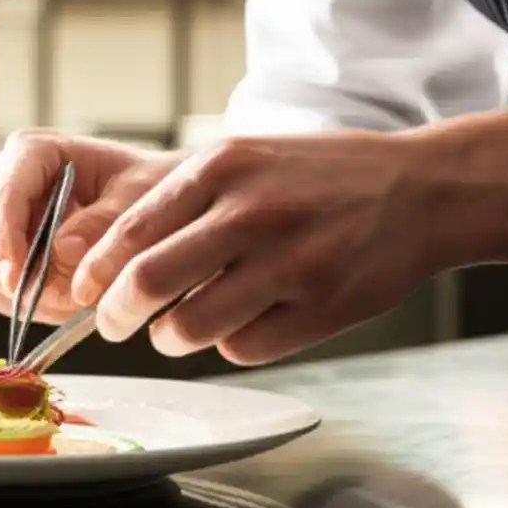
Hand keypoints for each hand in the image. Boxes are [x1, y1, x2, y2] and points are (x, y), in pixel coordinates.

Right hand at [0, 131, 181, 323]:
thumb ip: (104, 223)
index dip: (4, 242)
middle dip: (20, 278)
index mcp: (32, 151)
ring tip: (77, 300)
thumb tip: (63, 250)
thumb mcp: (139, 197)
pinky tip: (63, 299)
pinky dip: (23, 303)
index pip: (1, 198)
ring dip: (24, 295)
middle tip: (72, 302)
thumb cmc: (146, 187)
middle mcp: (3, 179)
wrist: (150, 200)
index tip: (19, 282)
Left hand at [72, 130, 437, 364]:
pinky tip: (241, 323)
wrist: (421, 190)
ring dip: (168, 339)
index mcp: (224, 168)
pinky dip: (228, 345)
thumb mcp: (246, 159)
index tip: (86, 290)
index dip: (95, 273)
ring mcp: (290, 264)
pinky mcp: (321, 309)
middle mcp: (253, 213)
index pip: (130, 232)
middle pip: (147, 283)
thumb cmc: (319, 177)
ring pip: (189, 327)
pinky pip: (242, 348)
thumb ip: (182, 201)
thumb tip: (106, 258)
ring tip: (173, 331)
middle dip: (115, 316)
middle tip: (113, 324)